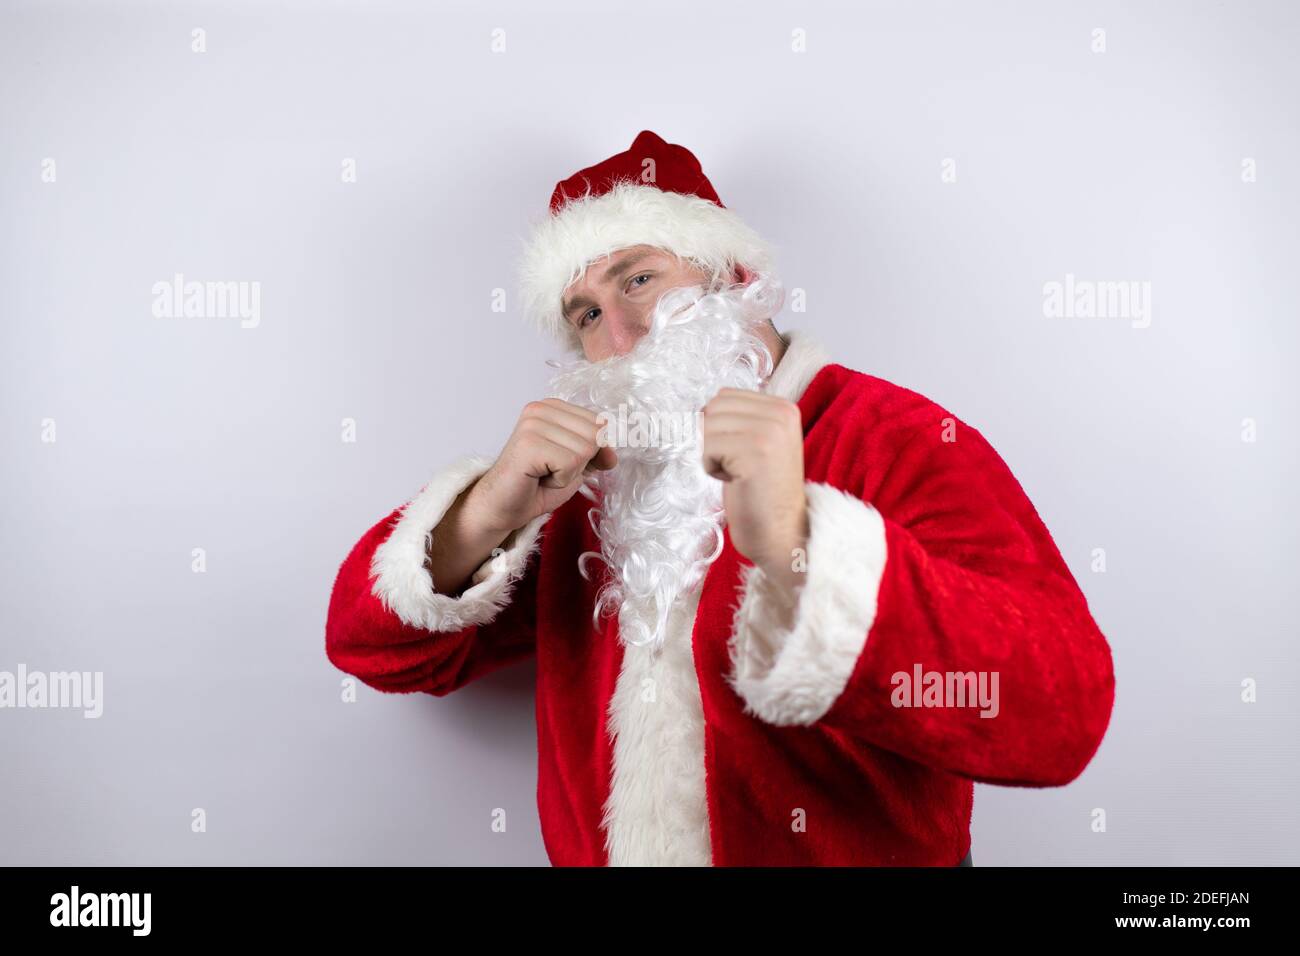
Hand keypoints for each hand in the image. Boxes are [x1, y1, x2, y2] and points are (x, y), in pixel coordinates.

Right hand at [465, 399, 617, 535]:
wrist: (503, 507)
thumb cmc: (536, 485)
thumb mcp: (576, 465)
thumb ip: (597, 452)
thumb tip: (611, 453)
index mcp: (553, 407)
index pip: (600, 423)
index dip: (591, 452)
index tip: (563, 463)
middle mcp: (541, 408)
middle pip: (595, 435)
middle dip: (581, 463)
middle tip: (551, 470)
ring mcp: (532, 424)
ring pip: (585, 450)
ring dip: (569, 473)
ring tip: (544, 474)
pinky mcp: (528, 443)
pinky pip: (570, 464)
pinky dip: (560, 480)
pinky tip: (539, 478)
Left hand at [700, 388, 807, 592]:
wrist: (780, 530)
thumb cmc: (760, 489)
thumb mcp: (758, 442)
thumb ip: (738, 419)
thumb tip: (696, 409)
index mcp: (784, 407)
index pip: (725, 396)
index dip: (717, 427)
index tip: (739, 453)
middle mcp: (781, 414)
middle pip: (714, 408)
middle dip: (712, 439)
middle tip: (736, 465)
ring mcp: (770, 432)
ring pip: (708, 426)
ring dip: (712, 454)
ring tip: (737, 473)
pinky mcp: (755, 452)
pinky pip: (707, 447)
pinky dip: (711, 468)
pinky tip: (734, 481)